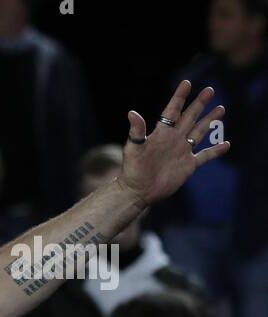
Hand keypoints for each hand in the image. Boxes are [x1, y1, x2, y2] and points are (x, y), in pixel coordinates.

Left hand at [119, 80, 229, 206]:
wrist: (138, 191)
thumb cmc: (133, 169)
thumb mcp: (133, 149)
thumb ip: (136, 131)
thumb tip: (132, 113)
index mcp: (162, 133)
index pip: (172, 111)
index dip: (179, 97)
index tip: (187, 83)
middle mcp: (174, 139)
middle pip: (190, 117)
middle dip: (199, 103)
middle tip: (210, 89)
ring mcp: (182, 151)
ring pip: (200, 132)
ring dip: (210, 120)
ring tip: (220, 108)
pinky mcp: (188, 165)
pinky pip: (205, 156)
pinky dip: (216, 151)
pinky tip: (226, 144)